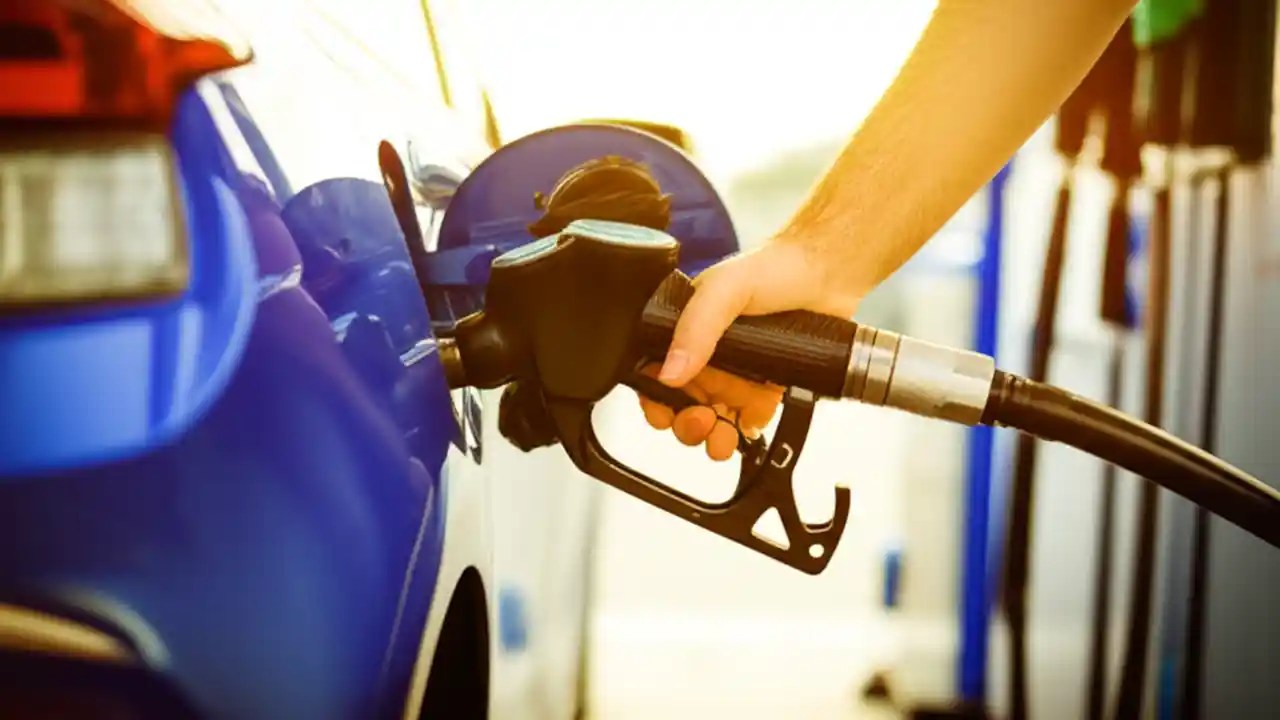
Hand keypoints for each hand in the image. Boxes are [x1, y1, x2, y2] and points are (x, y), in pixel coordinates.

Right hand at [637, 240, 864, 460]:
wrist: (827, 272)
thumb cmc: (774, 268)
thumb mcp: (723, 291)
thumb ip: (695, 328)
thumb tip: (670, 372)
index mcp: (686, 330)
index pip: (656, 372)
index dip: (655, 400)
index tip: (664, 414)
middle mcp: (708, 354)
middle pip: (682, 405)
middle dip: (686, 425)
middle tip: (701, 424)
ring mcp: (737, 372)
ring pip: (713, 418)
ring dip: (714, 437)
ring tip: (723, 441)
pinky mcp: (766, 384)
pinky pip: (749, 418)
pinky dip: (746, 429)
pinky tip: (750, 425)